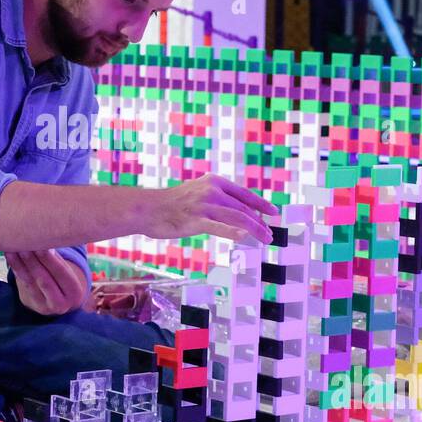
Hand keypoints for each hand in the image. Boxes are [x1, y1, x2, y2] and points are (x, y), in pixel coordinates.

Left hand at [7, 250, 89, 315]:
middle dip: (32, 261)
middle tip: (23, 244)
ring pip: (31, 282)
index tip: (40, 245)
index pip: (62, 273)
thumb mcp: (66, 271)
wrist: (56, 300)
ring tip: (14, 248)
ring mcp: (44, 307)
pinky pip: (22, 284)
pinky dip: (16, 268)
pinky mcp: (31, 304)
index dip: (50, 259)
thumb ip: (56, 259)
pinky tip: (10, 256)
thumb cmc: (62, 278)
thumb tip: (43, 242)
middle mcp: (61, 304)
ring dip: (20, 263)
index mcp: (74, 292)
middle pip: (44, 279)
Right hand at [143, 173, 276, 243]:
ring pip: (238, 217)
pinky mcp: (196, 220)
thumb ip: (215, 199)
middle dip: (260, 222)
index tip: (273, 212)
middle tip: (269, 234)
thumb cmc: (172, 204)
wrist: (148, 208)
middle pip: (243, 208)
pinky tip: (245, 238)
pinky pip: (220, 227)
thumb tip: (234, 211)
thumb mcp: (196, 193)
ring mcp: (204, 205)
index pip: (243, 194)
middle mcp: (212, 191)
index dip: (260, 204)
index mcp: (213, 182)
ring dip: (255, 229)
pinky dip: (234, 232)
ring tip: (265, 239)